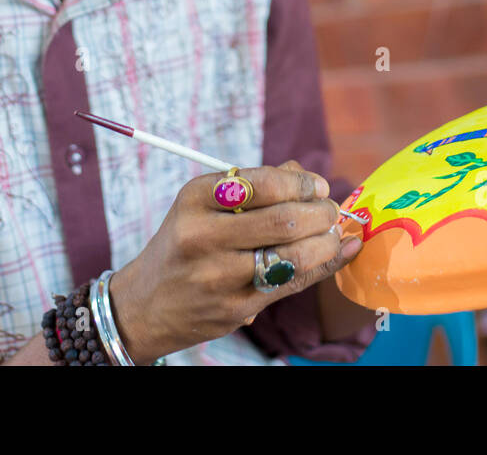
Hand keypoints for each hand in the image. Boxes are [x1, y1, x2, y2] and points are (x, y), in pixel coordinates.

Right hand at [107, 160, 360, 363]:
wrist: (146, 304)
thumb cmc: (186, 243)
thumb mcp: (204, 205)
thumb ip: (254, 186)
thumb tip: (308, 178)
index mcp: (195, 198)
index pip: (263, 183)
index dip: (301, 184)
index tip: (318, 186)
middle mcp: (202, 236)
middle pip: (283, 220)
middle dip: (320, 212)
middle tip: (330, 210)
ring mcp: (218, 276)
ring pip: (293, 255)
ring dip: (326, 242)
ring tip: (333, 233)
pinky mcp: (234, 308)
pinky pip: (291, 284)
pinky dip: (324, 266)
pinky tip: (340, 252)